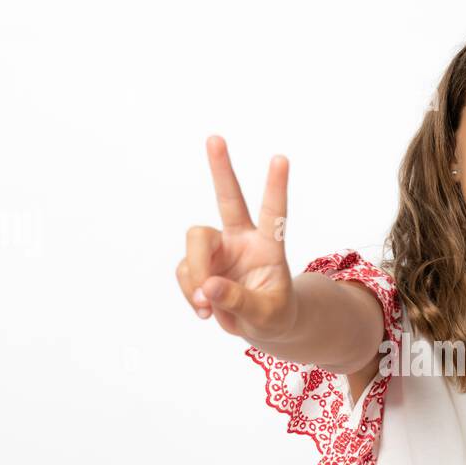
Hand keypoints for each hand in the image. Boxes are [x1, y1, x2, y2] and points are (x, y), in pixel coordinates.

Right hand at [175, 136, 297, 341]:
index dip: (275, 187)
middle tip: (215, 138)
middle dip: (221, 169)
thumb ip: (240, 301)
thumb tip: (208, 287)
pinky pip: (184, 271)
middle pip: (228, 199)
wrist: (259, 326)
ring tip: (207, 306)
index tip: (281, 158)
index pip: (273, 212)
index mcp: (268, 245)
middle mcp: (241, 239)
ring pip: (194, 243)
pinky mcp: (199, 264)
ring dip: (195, 275)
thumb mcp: (266, 316)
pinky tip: (204, 309)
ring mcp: (218, 250)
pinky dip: (190, 292)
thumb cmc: (273, 315)